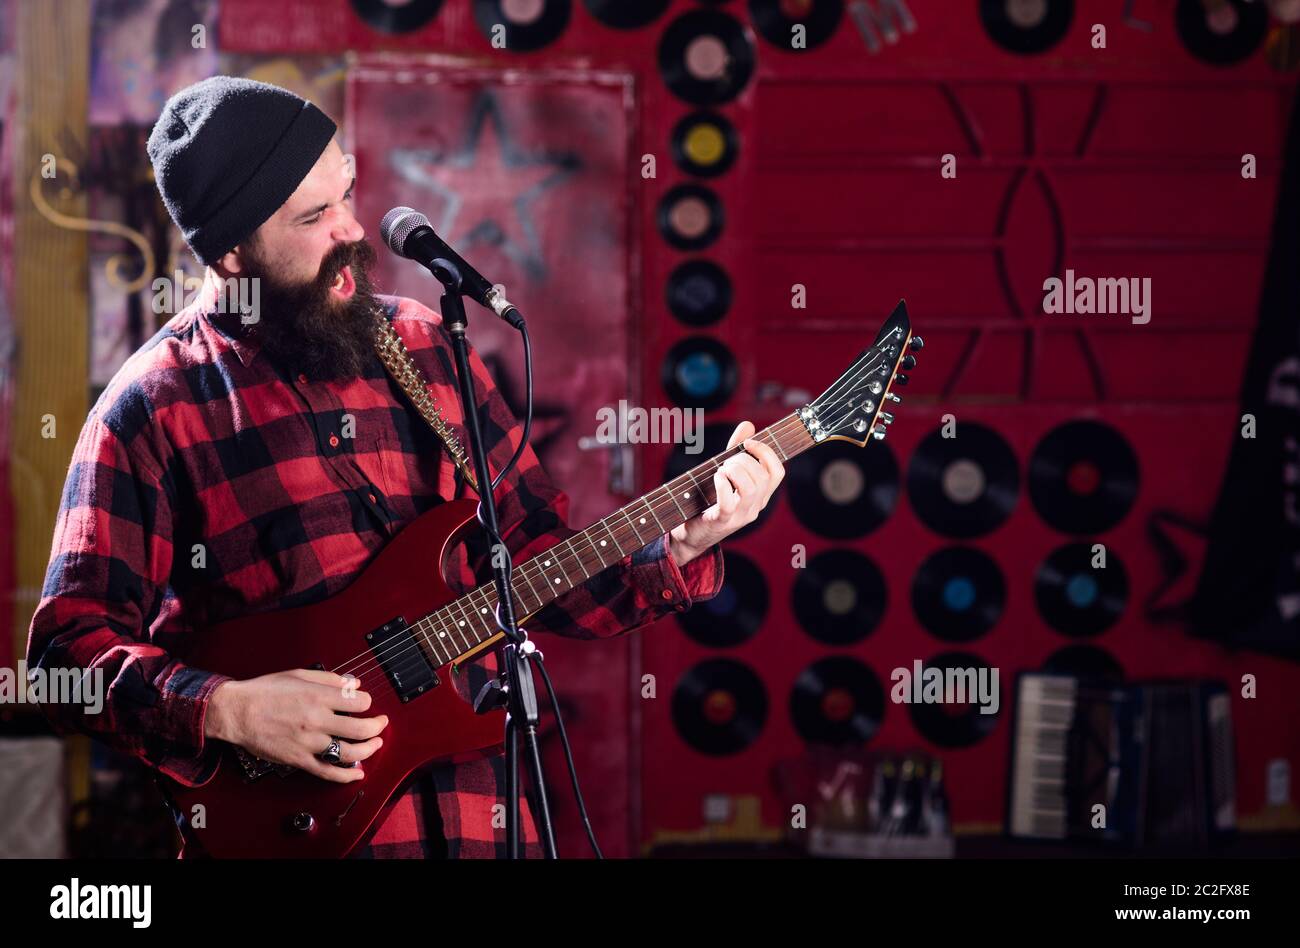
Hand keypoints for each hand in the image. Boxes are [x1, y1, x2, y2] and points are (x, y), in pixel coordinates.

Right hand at [205, 669, 387, 783]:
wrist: (237, 711)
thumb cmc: (265, 691)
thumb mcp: (299, 674)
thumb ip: (330, 679)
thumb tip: (353, 683)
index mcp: (319, 697)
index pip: (359, 702)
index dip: (367, 702)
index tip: (365, 703)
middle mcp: (318, 720)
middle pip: (361, 729)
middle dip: (377, 727)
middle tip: (381, 724)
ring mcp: (309, 742)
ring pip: (349, 753)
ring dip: (369, 750)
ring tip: (376, 744)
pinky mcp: (299, 759)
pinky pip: (327, 772)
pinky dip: (345, 776)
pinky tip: (357, 774)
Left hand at [669, 421, 784, 564]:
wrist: (691, 533)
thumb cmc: (709, 500)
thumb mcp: (725, 473)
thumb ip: (736, 450)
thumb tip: (748, 425)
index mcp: (761, 495)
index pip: (777, 472)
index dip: (766, 452)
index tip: (748, 443)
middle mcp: (755, 506)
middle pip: (762, 477)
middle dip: (743, 460)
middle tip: (725, 462)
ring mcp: (741, 516)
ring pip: (750, 488)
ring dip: (734, 471)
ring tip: (721, 471)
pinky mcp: (723, 521)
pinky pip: (729, 502)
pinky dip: (722, 484)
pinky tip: (715, 478)